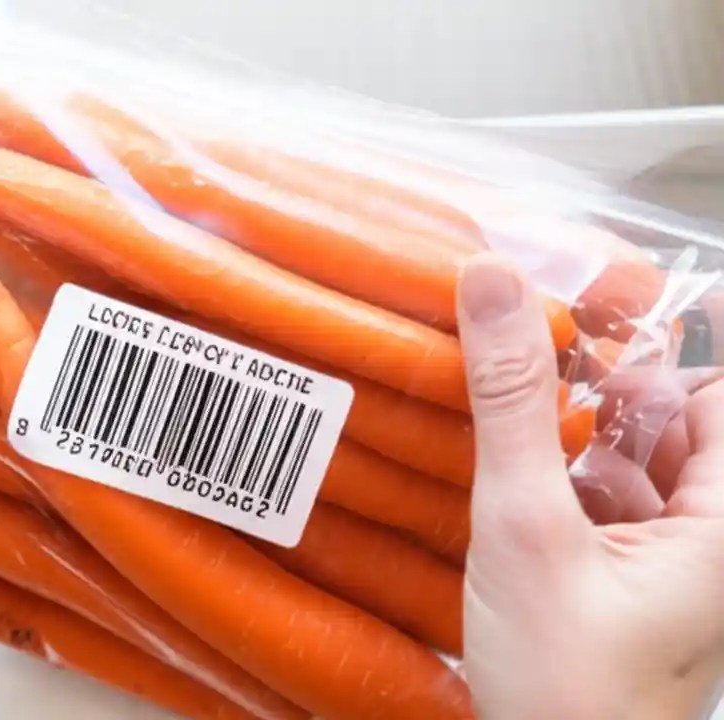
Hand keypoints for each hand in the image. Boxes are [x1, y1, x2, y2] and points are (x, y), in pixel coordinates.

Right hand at [457, 258, 723, 719]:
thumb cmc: (566, 687)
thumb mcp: (528, 527)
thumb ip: (513, 403)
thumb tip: (495, 285)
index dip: (690, 321)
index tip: (622, 277)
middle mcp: (713, 534)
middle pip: (678, 413)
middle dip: (612, 368)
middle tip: (536, 323)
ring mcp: (671, 559)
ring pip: (636, 454)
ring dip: (577, 418)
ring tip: (507, 379)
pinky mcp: (625, 580)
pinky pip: (606, 497)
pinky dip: (562, 468)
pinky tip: (507, 457)